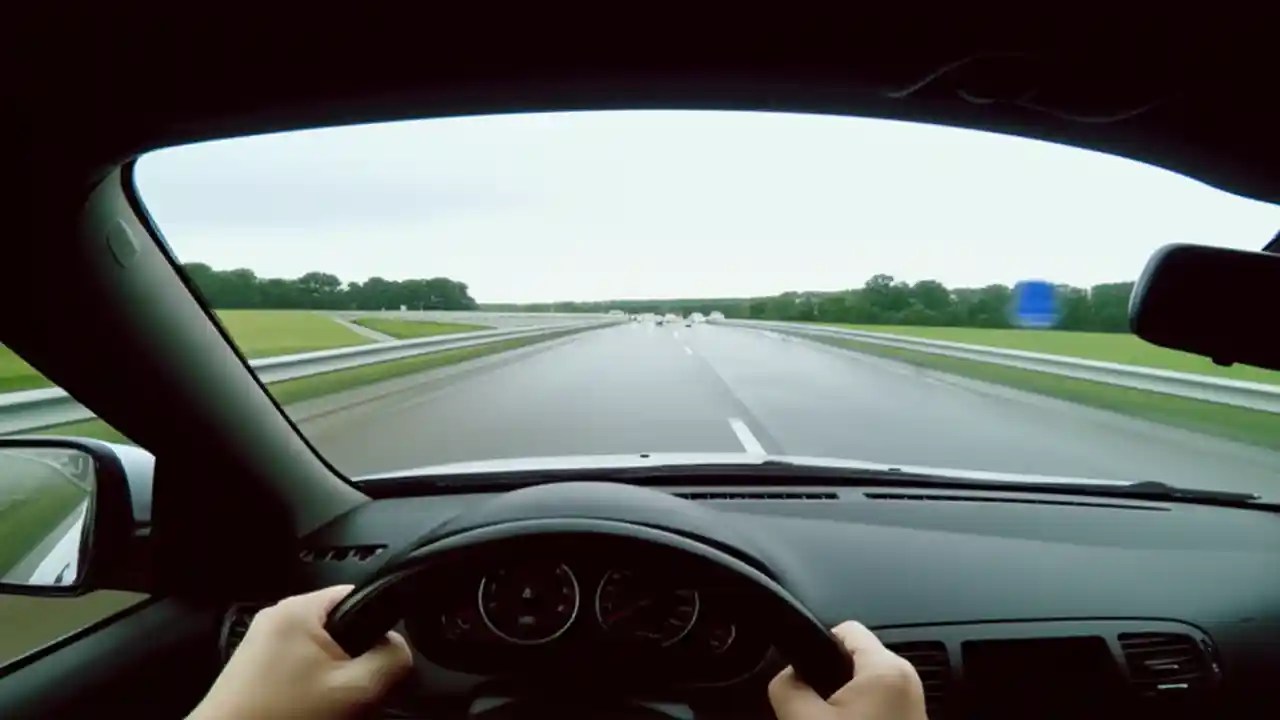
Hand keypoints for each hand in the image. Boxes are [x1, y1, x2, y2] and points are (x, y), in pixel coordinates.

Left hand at [188, 585, 412, 719]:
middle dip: (356, 660)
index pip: (360, 595)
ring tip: (331, 707)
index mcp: (299, 608)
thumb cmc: (285, 718)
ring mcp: (262, 642)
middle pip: (342, 626)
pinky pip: (300, 666)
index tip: (380, 662)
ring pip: (323, 651)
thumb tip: (399, 648)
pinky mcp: (254, 668)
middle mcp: (277, 616)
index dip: (381, 627)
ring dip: (336, 678)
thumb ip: (391, 660)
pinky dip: (313, 687)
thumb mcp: (355, 691)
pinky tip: (311, 712)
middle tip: (354, 694)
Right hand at [768, 621, 926, 719]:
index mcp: (887, 669)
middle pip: (853, 658)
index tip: (803, 673)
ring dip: (841, 700)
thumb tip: (786, 678)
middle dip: (828, 679)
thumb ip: (787, 688)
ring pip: (863, 684)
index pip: (844, 629)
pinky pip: (876, 704)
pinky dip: (857, 714)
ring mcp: (913, 703)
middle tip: (814, 710)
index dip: (815, 645)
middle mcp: (907, 679)